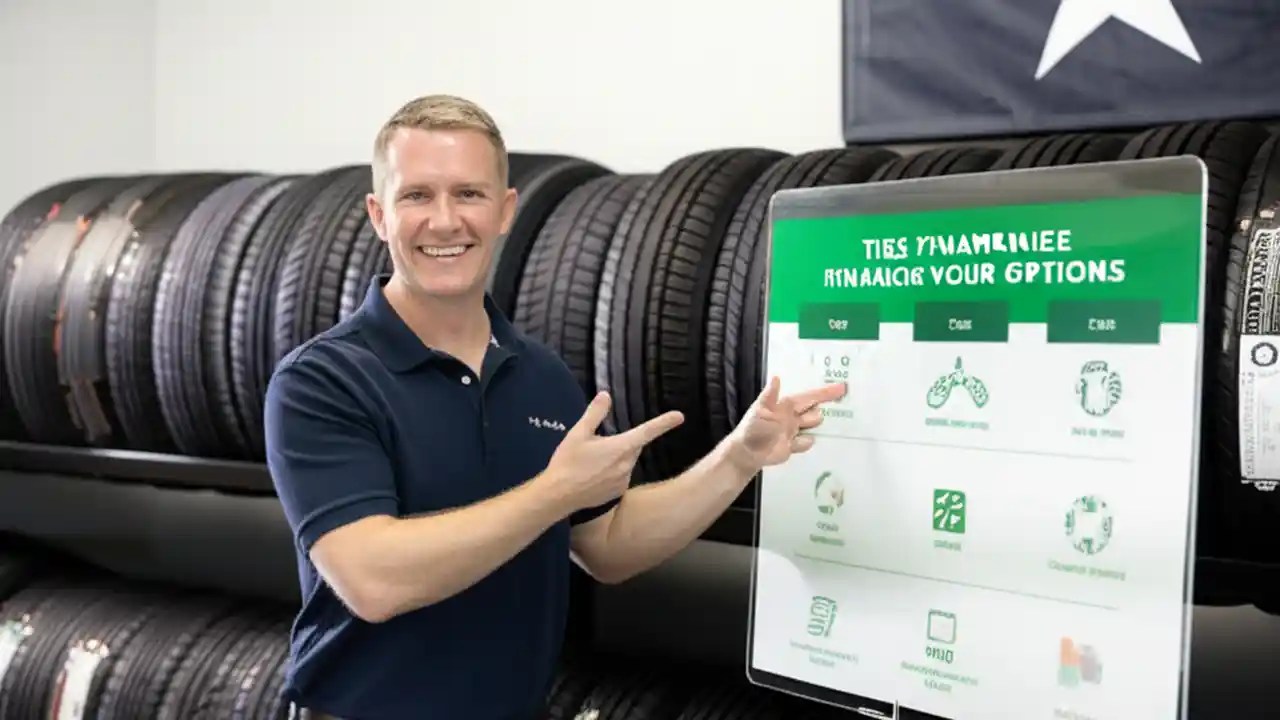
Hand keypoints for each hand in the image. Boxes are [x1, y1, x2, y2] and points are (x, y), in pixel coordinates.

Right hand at [542, 392, 684, 512]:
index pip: (647, 431)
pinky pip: (621, 476)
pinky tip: (593, 476)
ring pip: (626, 461)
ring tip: (591, 463)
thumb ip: (595, 413)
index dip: (665, 422)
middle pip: (633, 446)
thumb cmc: (567, 463)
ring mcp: (624, 480)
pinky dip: (612, 472)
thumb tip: (606, 396)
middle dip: (621, 442)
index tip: (680, 416)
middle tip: (596, 446)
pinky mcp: (618, 492)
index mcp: (620, 447)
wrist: (558, 495)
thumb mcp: (578, 433)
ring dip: (616, 458)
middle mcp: (627, 464)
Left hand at [724, 377, 846, 474]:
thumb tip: (776, 377)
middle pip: (815, 411)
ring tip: (805, 426)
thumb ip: (770, 396)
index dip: (826, 392)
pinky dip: (806, 442)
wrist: (747, 452)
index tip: (842, 388)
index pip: (810, 397)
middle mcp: (793, 416)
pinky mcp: (795, 445)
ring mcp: (795, 431)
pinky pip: (808, 442)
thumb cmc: (751, 427)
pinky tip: (795, 444)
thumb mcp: (760, 410)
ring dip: (813, 425)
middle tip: (821, 412)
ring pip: (814, 425)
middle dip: (818, 411)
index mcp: (786, 405)